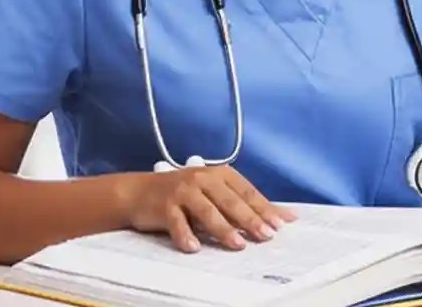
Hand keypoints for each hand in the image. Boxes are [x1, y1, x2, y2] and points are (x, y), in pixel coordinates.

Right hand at [119, 165, 296, 252]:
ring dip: (223, 229)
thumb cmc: (184, 194)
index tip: (280, 225)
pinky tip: (194, 247)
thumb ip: (242, 204)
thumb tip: (282, 216)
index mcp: (220, 174)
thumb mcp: (213, 193)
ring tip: (238, 244)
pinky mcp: (164, 205)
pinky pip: (177, 222)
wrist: (139, 191)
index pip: (247, 192)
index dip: (264, 208)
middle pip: (231, 201)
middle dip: (250, 219)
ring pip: (207, 211)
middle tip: (265, 235)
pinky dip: (185, 235)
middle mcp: (203, 178)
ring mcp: (183, 191)